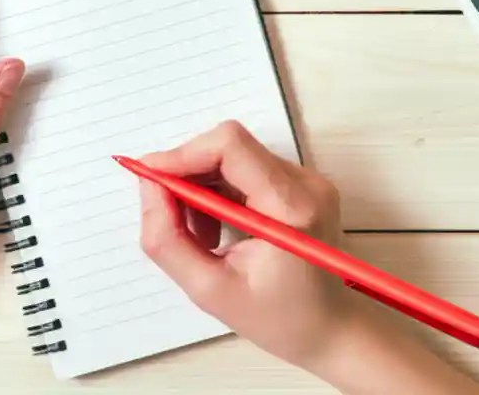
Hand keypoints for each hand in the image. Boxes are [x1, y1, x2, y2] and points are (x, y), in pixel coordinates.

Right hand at [137, 121, 347, 366]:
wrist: (330, 331)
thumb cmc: (279, 319)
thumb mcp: (209, 290)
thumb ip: (168, 239)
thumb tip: (148, 189)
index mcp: (291, 207)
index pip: (230, 146)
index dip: (183, 155)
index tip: (150, 178)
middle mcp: (305, 183)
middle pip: (229, 147)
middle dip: (188, 174)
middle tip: (171, 217)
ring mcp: (306, 181)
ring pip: (233, 157)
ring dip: (202, 187)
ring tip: (202, 236)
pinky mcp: (299, 186)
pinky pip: (245, 170)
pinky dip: (219, 192)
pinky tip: (218, 229)